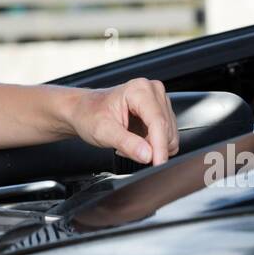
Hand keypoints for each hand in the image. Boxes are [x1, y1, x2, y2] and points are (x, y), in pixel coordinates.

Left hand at [63, 78, 178, 166]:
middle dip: (150, 147)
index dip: (160, 146)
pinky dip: (153, 144)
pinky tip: (136, 140)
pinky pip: (167, 136)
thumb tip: (148, 155)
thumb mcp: (104, 131)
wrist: (84, 110)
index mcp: (139, 90)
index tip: (158, 164)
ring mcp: (158, 100)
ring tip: (128, 142)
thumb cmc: (90, 115)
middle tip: (124, 148)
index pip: (158, 122)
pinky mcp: (161, 111)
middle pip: (166, 129)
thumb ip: (127, 143)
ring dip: (151, 146)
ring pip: (169, 134)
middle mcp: (153, 91)